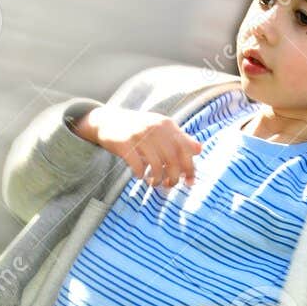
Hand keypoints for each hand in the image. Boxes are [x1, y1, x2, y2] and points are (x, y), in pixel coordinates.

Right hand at [74, 105, 200, 189]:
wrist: (107, 120)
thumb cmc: (138, 129)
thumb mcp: (160, 128)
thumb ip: (179, 138)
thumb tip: (199, 149)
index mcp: (166, 125)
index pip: (185, 149)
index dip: (190, 168)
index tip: (189, 182)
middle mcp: (154, 128)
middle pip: (172, 159)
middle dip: (174, 177)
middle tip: (169, 185)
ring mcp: (138, 136)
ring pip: (156, 165)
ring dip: (157, 179)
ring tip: (154, 182)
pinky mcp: (124, 144)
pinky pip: (137, 166)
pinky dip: (140, 175)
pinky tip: (139, 176)